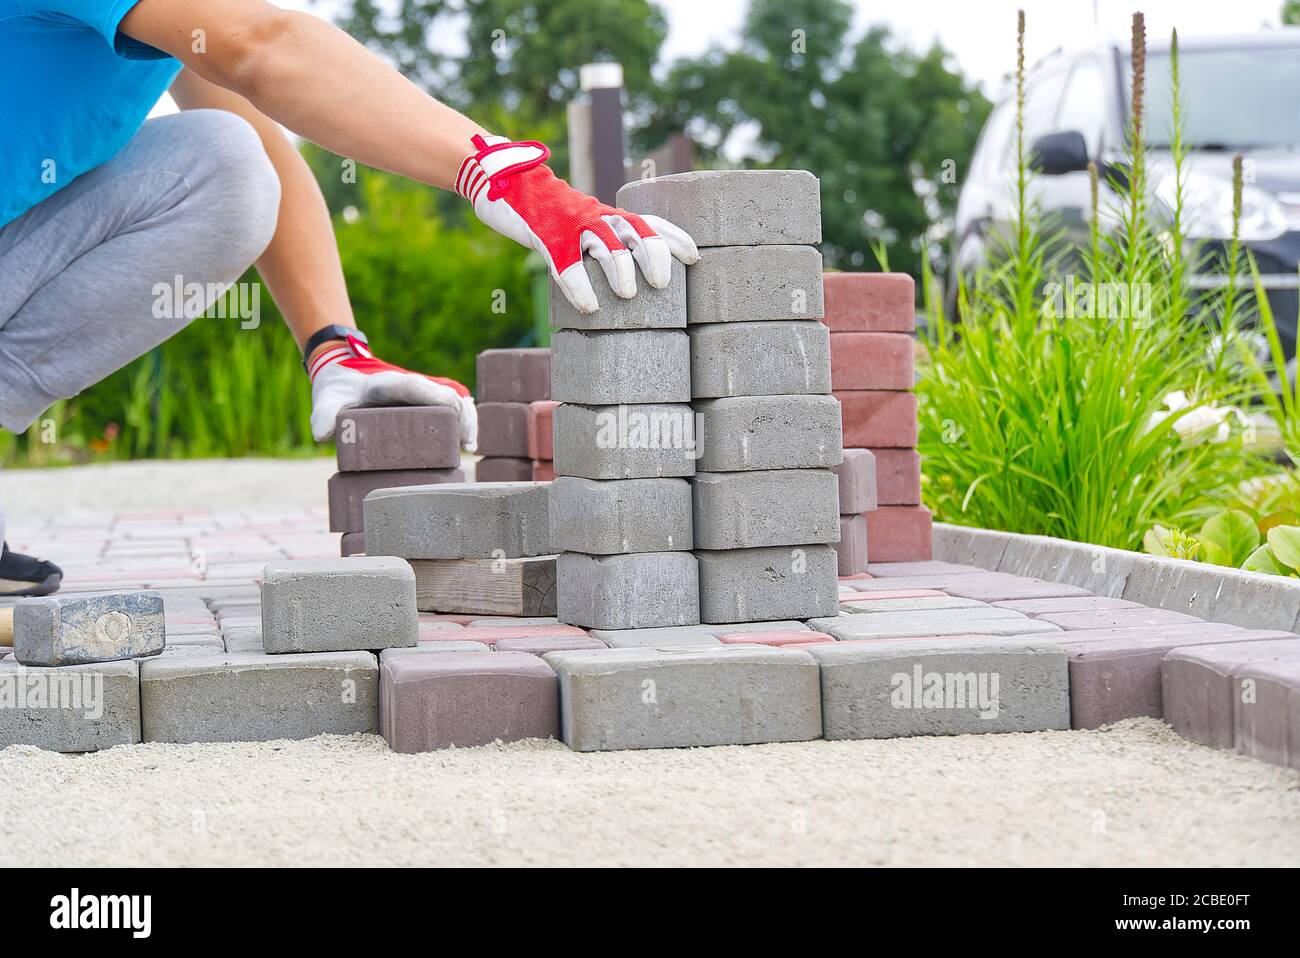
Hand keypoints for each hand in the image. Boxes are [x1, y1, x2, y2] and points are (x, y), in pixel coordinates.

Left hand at [308, 335, 477, 449]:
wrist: (343, 373)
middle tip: (466, 445)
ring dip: (467, 420)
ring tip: (469, 448)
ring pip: (455, 400)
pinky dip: (463, 422)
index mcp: (389, 383)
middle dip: (462, 415)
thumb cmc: (337, 389)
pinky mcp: (425, 404)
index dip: (438, 397)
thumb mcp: (325, 401)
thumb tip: (323, 434)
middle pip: (447, 393)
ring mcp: (421, 394)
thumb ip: (322, 415)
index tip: (453, 411)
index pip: (418, 387)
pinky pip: (452, 408)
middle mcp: (411, 386)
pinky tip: (466, 444)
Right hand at [457, 135, 698, 313]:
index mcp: (605, 214)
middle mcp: (594, 215)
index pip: (648, 222)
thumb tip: (625, 275)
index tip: (694, 258)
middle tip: (661, 284)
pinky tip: (589, 306)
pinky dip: (579, 286)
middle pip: (634, 230)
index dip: (673, 238)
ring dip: (620, 268)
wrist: (503, 183)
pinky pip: (566, 263)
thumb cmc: (545, 212)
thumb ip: (601, 241)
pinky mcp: (546, 237)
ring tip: (628, 294)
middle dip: (653, 255)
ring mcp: (570, 224)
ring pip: (605, 242)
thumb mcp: (579, 223)